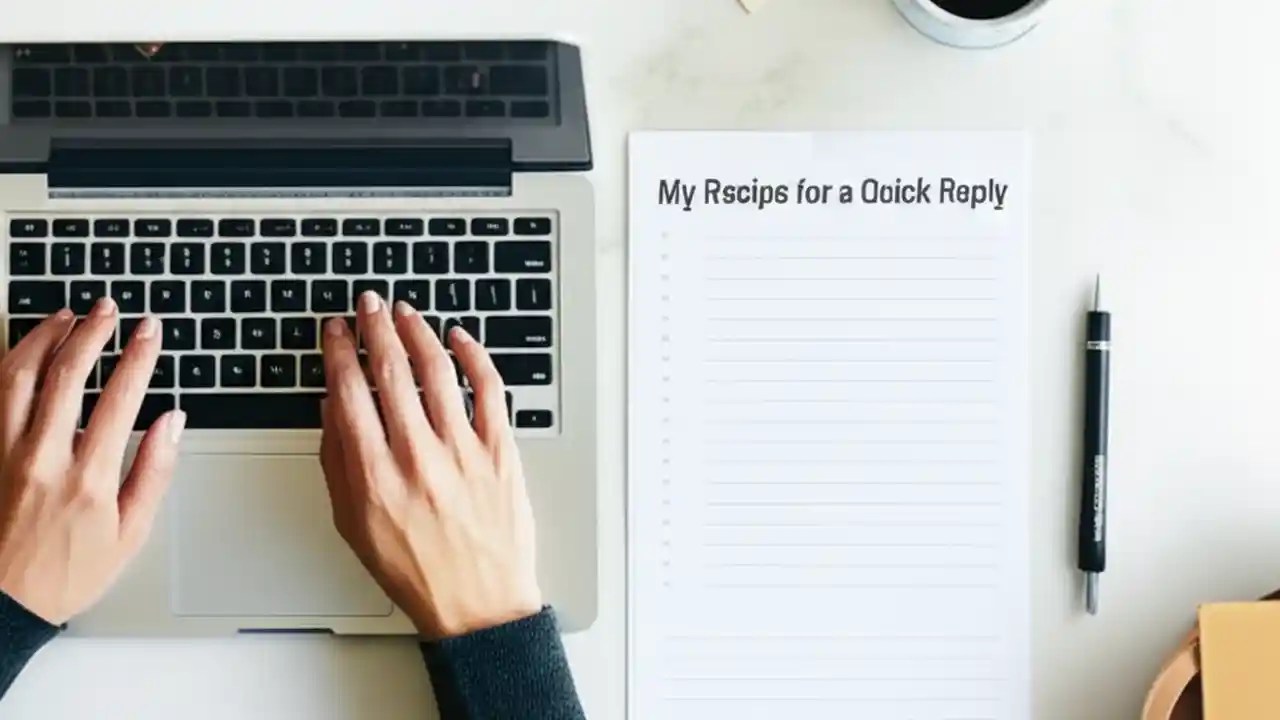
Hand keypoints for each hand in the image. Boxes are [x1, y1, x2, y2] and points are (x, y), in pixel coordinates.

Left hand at [0, 301, 183, 624]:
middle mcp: (42, 459)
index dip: (138, 355)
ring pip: (20, 376)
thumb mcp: (129, 534)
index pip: (119, 397)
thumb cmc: (65, 574)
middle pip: (68, 375)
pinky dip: (11, 364)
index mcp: (88, 479)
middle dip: (93, 332)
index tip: (150, 330)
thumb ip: (154, 472)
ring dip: (45, 337)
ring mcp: (4, 453)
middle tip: (108, 309)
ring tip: (65, 316)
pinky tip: (25, 350)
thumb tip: (172, 423)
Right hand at [320, 293, 541, 638]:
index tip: (336, 329)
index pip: (349, 391)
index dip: (340, 351)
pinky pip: (488, 390)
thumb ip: (336, 462)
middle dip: (376, 327)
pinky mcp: (501, 452)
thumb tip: (331, 407)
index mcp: (375, 475)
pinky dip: (474, 356)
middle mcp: (418, 457)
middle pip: (392, 370)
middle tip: (369, 303)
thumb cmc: (415, 571)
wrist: (478, 605)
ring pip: (439, 370)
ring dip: (418, 331)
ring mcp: (464, 452)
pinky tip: (459, 338)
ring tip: (405, 312)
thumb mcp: (353, 524)